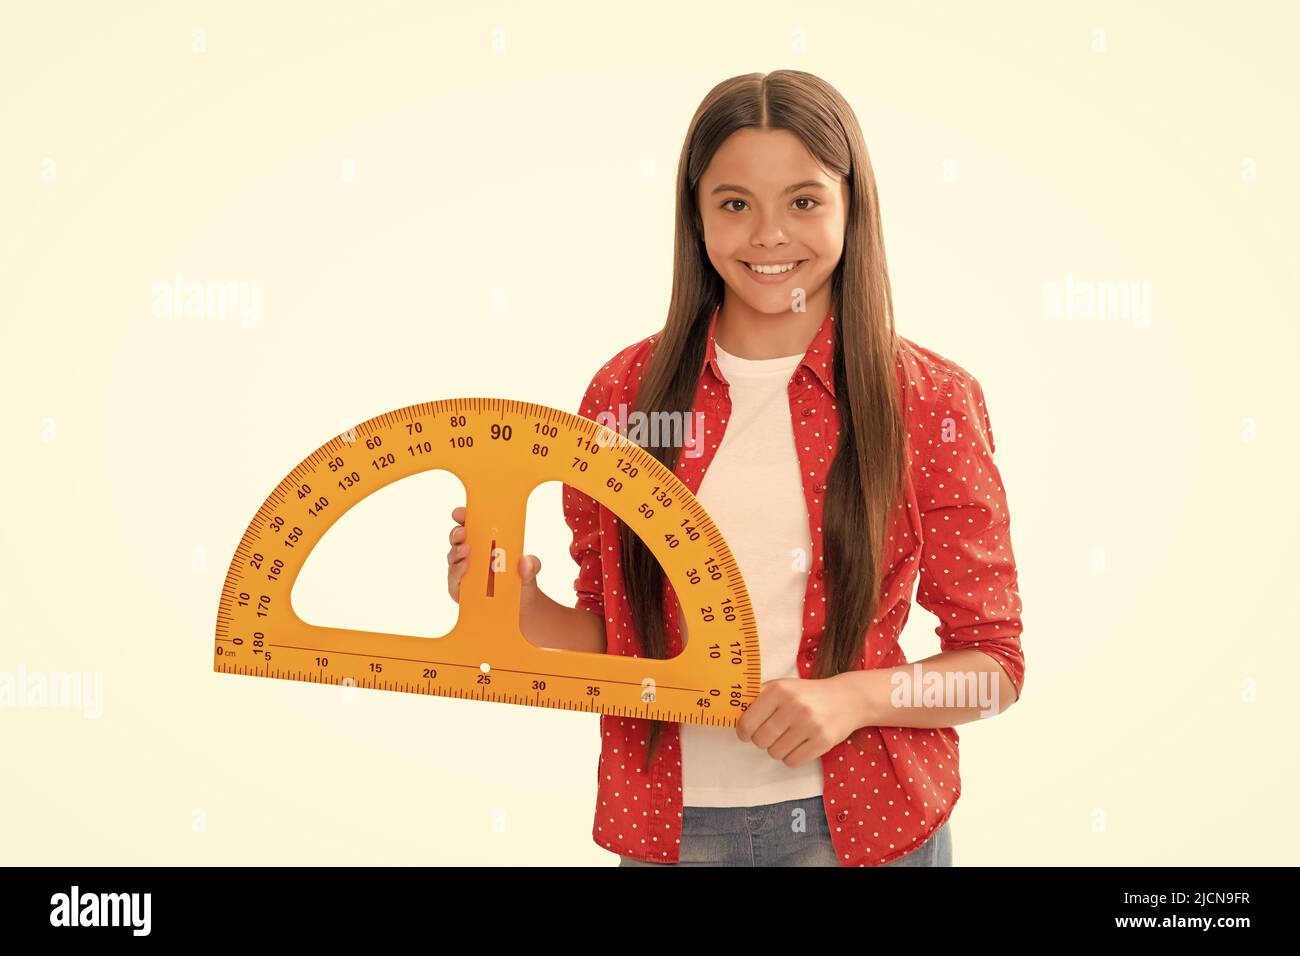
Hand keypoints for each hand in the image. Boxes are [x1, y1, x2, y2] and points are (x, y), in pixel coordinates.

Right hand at [446, 506, 541, 606]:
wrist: (520, 607)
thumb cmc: (520, 581)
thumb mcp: (530, 571)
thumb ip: (531, 565)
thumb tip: (526, 562)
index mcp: (485, 542)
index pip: (470, 524)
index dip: (463, 516)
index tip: (460, 512)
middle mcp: (471, 554)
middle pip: (457, 539)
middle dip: (457, 533)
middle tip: (463, 532)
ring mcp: (463, 571)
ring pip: (453, 557)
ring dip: (457, 552)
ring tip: (466, 551)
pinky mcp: (459, 589)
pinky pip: (453, 579)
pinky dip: (457, 572)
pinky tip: (464, 568)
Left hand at [735, 676, 865, 767]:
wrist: (847, 698)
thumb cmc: (807, 695)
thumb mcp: (782, 687)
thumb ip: (757, 698)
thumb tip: (730, 714)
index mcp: (779, 690)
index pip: (747, 722)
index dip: (743, 732)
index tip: (747, 733)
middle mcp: (794, 705)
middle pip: (760, 741)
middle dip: (762, 741)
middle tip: (771, 734)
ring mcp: (810, 724)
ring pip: (775, 753)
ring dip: (778, 749)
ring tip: (789, 736)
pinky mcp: (823, 741)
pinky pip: (792, 761)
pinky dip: (791, 757)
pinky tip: (799, 744)